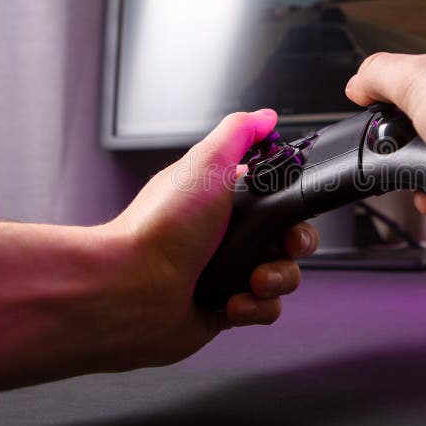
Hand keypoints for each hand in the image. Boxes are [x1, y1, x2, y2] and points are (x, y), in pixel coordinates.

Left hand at [97, 110, 317, 369]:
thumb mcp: (205, 163)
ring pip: (283, 276)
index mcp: (223, 199)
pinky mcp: (226, 308)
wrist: (130, 290)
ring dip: (277, 279)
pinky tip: (232, 301)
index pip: (276, 196)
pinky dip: (255, 307)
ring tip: (252, 279)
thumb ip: (239, 132)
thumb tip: (265, 116)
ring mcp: (227, 273)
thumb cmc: (159, 228)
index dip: (293, 203)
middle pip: (289, 238)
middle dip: (294, 245)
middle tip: (282, 246)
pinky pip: (264, 309)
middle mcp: (226, 235)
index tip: (294, 207)